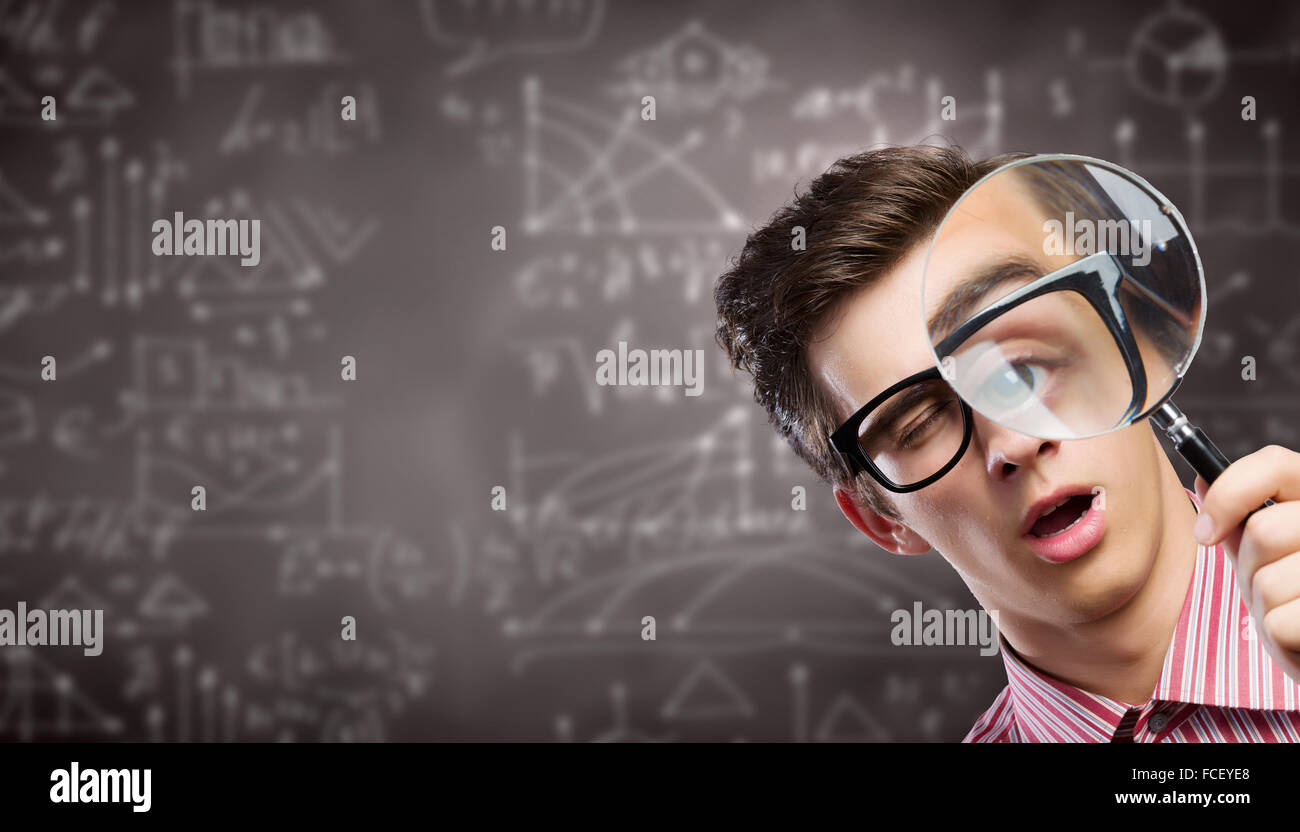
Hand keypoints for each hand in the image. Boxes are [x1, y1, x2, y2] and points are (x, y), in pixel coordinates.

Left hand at [1193, 445, 1299, 686]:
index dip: (1229, 494)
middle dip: (1251, 566)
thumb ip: (1238, 517)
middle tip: (1271, 582)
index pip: (1274, 465)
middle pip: (1263, 530)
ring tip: (1289, 609)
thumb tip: (1203, 477)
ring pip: (1269, 582)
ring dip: (1266, 605)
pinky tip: (1297, 634)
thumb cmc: (1293, 596)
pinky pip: (1279, 623)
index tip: (1204, 532)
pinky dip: (1279, 636)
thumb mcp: (1264, 551)